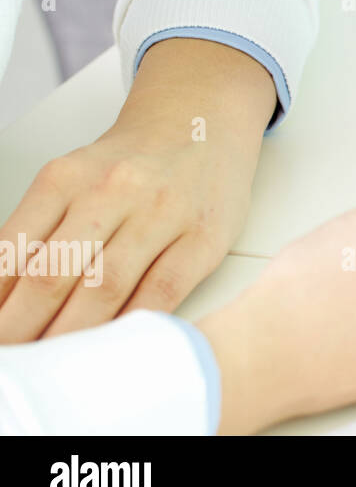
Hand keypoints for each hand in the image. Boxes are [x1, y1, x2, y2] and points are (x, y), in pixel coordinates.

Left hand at [0, 39, 274, 341]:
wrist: (201, 122)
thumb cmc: (133, 162)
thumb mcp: (72, 180)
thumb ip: (38, 232)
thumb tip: (3, 300)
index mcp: (67, 177)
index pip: (13, 255)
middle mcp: (113, 189)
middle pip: (53, 275)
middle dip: (22, 330)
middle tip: (13, 362)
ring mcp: (163, 212)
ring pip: (105, 287)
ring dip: (71, 336)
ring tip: (52, 364)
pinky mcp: (204, 237)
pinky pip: (162, 291)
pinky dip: (132, 324)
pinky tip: (114, 343)